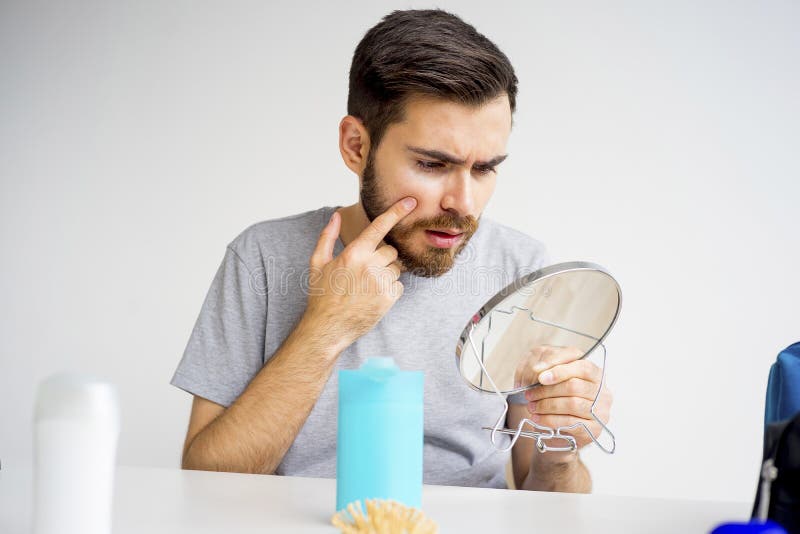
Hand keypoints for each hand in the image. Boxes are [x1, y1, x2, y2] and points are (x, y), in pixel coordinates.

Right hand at [299, 197, 416, 353]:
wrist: (327, 327)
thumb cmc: (321, 295)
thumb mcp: (317, 263)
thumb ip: (327, 237)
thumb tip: (335, 215)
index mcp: (353, 253)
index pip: (379, 227)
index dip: (396, 212)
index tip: (411, 201)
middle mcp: (369, 264)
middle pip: (391, 251)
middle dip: (383, 259)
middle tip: (365, 273)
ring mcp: (381, 281)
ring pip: (396, 269)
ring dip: (386, 275)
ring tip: (367, 288)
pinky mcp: (389, 298)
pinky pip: (399, 286)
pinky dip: (390, 291)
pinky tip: (373, 298)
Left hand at [517, 345, 612, 451]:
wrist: (564, 431)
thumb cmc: (560, 399)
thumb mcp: (555, 380)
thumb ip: (550, 369)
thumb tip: (538, 369)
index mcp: (595, 374)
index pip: (583, 366)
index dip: (559, 370)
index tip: (539, 376)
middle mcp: (603, 392)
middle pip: (574, 386)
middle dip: (547, 390)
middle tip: (529, 394)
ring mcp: (601, 412)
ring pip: (572, 403)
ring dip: (546, 405)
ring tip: (531, 406)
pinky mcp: (594, 429)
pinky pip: (570, 422)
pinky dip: (550, 420)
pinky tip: (538, 418)